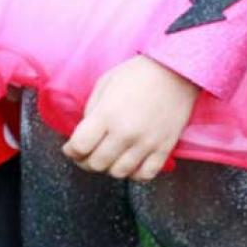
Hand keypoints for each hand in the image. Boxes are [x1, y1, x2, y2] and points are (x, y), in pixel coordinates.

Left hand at [62, 55, 198, 181]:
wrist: (176, 71)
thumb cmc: (137, 74)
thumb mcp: (104, 84)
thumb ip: (91, 111)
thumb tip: (85, 135)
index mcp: (107, 115)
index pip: (80, 147)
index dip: (71, 150)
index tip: (70, 148)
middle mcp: (126, 133)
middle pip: (96, 164)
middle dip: (86, 161)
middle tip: (86, 155)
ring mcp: (146, 144)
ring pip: (119, 173)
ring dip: (109, 167)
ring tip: (109, 157)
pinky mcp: (164, 149)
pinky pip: (145, 175)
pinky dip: (134, 173)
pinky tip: (130, 161)